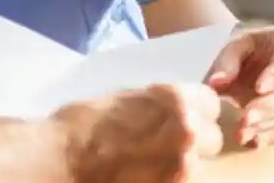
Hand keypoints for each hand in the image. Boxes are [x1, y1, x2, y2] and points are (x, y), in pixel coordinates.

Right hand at [51, 83, 222, 182]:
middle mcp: (187, 132)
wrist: (60, 160)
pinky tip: (147, 176)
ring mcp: (182, 167)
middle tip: (168, 147)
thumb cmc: (84, 125)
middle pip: (212, 138)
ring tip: (152, 166)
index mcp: (176, 100)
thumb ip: (161, 104)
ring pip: (201, 167)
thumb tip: (177, 112)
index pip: (212, 104)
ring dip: (183, 166)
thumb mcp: (127, 99)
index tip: (187, 120)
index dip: (198, 113)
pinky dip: (170, 180)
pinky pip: (184, 182)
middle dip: (195, 142)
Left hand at [206, 25, 273, 148]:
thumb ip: (227, 63)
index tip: (259, 88)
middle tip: (247, 117)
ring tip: (242, 133)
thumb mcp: (233, 47)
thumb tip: (216, 83)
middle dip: (268, 107)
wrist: (250, 63)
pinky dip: (269, 137)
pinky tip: (253, 142)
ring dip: (266, 125)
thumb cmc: (245, 50)